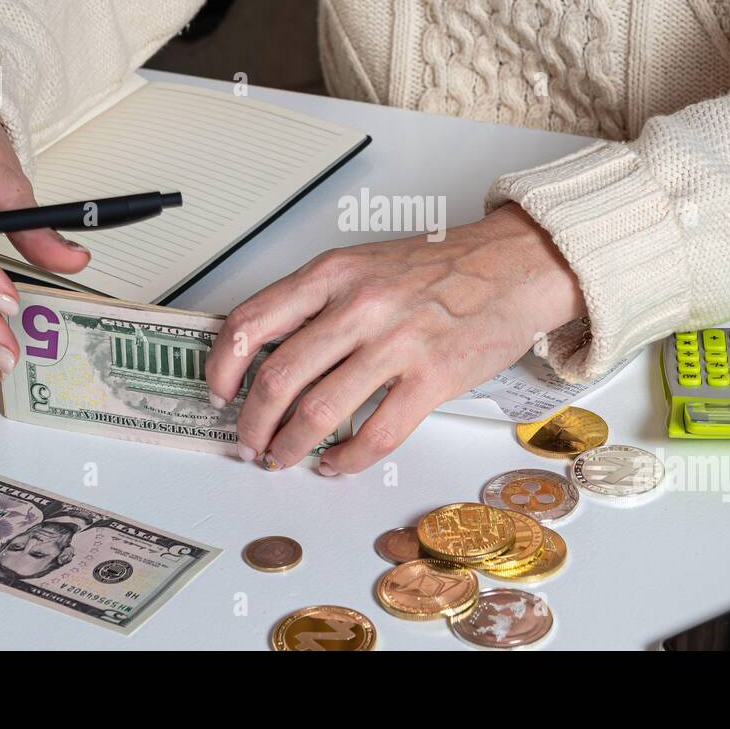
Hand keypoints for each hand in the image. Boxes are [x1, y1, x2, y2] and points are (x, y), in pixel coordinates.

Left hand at [204, 203, 585, 473]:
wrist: (511, 267)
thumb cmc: (440, 268)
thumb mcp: (364, 265)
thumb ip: (317, 302)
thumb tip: (267, 352)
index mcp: (333, 274)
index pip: (251, 322)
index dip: (222, 368)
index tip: (218, 394)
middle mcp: (359, 306)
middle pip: (277, 377)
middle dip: (252, 423)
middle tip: (249, 441)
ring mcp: (396, 343)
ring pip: (319, 411)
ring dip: (289, 446)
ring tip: (283, 457)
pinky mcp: (432, 378)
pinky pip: (375, 434)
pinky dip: (345, 460)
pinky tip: (336, 463)